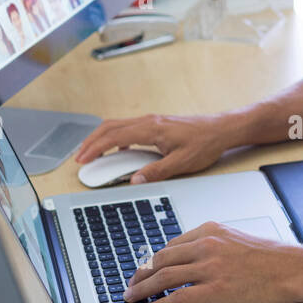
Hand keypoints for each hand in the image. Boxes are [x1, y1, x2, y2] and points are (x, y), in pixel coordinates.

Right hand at [74, 113, 237, 183]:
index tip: (83, 160)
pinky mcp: (157, 124)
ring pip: (118, 125)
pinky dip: (116, 137)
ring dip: (102, 138)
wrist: (221, 129)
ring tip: (92, 154)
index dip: (95, 148)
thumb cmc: (205, 143)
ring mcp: (152, 121)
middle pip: (110, 127)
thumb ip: (156, 172)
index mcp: (151, 129)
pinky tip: (118, 150)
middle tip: (80, 158)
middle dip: (91, 142)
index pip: (114, 137)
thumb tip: (134, 181)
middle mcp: (149, 121)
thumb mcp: (181, 162)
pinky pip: (129, 127)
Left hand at [123, 221, 302, 302]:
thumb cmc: (271, 258)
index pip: (171, 245)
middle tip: (131, 284)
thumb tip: (195, 261)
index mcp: (210, 231)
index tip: (145, 269)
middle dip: (141, 273)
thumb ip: (213, 247)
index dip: (153, 260)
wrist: (290, 268)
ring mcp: (209, 267)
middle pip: (161, 259)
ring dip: (143, 289)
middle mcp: (206, 246)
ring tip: (132, 298)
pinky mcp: (214, 289)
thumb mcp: (236, 240)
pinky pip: (178, 298)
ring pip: (163, 277)